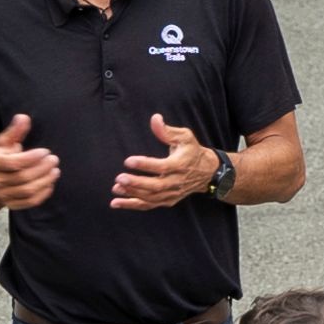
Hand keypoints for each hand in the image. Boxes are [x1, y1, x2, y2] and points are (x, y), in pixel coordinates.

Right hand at [0, 113, 61, 212]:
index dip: (31, 158)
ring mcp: (3, 195)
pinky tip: (50, 184)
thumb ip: (14, 131)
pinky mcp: (11, 205)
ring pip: (26, 191)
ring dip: (44, 181)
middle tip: (54, 159)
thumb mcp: (2, 144)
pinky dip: (42, 195)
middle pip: (22, 177)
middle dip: (41, 168)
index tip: (45, 151)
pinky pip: (29, 202)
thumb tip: (24, 117)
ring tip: (56, 171)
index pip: (12, 163)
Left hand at [104, 112, 220, 211]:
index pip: (162, 167)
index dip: (145, 165)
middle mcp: (176, 182)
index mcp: (180, 165)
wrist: (207, 172)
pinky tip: (117, 202)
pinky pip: (149, 205)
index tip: (128, 161)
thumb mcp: (184, 136)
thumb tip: (154, 119)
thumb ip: (167, 131)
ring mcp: (172, 193)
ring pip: (151, 198)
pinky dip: (132, 205)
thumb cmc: (192, 151)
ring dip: (132, 195)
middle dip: (136, 184)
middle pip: (155, 186)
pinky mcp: (167, 200)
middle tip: (119, 178)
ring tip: (116, 188)